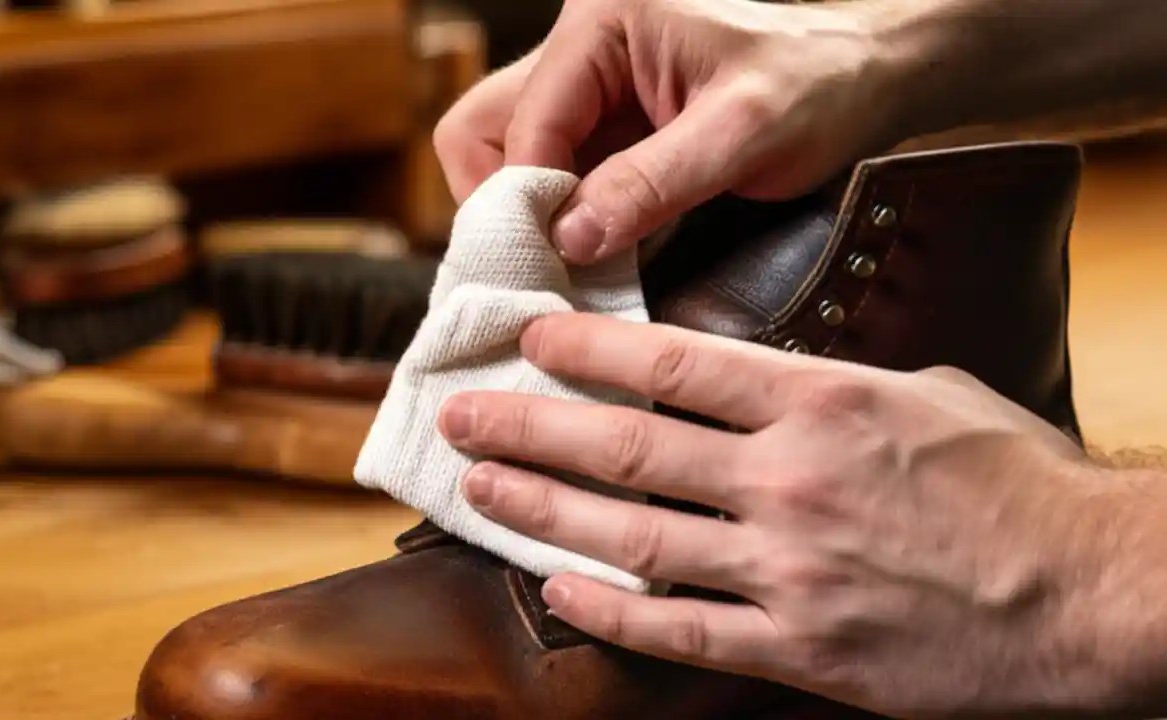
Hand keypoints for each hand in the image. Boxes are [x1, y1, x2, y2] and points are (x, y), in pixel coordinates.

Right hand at [435, 0, 912, 263]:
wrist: (866, 78)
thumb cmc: (819, 85)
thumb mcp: (743, 135)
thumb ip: (651, 184)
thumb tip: (566, 241)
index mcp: (602, 22)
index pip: (518, 122)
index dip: (523, 201)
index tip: (549, 269)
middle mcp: (581, 47)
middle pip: (484, 129)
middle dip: (503, 205)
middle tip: (541, 267)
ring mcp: (588, 88)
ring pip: (510, 156)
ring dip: (532, 218)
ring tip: (569, 270)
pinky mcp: (606, 126)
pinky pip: (556, 176)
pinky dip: (564, 221)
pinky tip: (594, 255)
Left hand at [435, 313, 1152, 716]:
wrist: (1092, 591)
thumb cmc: (1017, 483)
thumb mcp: (928, 395)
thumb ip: (831, 385)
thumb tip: (758, 380)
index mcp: (822, 404)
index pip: (675, 363)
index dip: (590, 347)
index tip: (533, 336)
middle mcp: (790, 481)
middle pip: (628, 447)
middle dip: (531, 428)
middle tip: (464, 416)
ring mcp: (788, 569)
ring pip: (634, 535)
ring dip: (541, 510)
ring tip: (478, 489)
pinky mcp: (801, 646)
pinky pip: (680, 628)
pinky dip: (608, 609)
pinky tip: (554, 586)